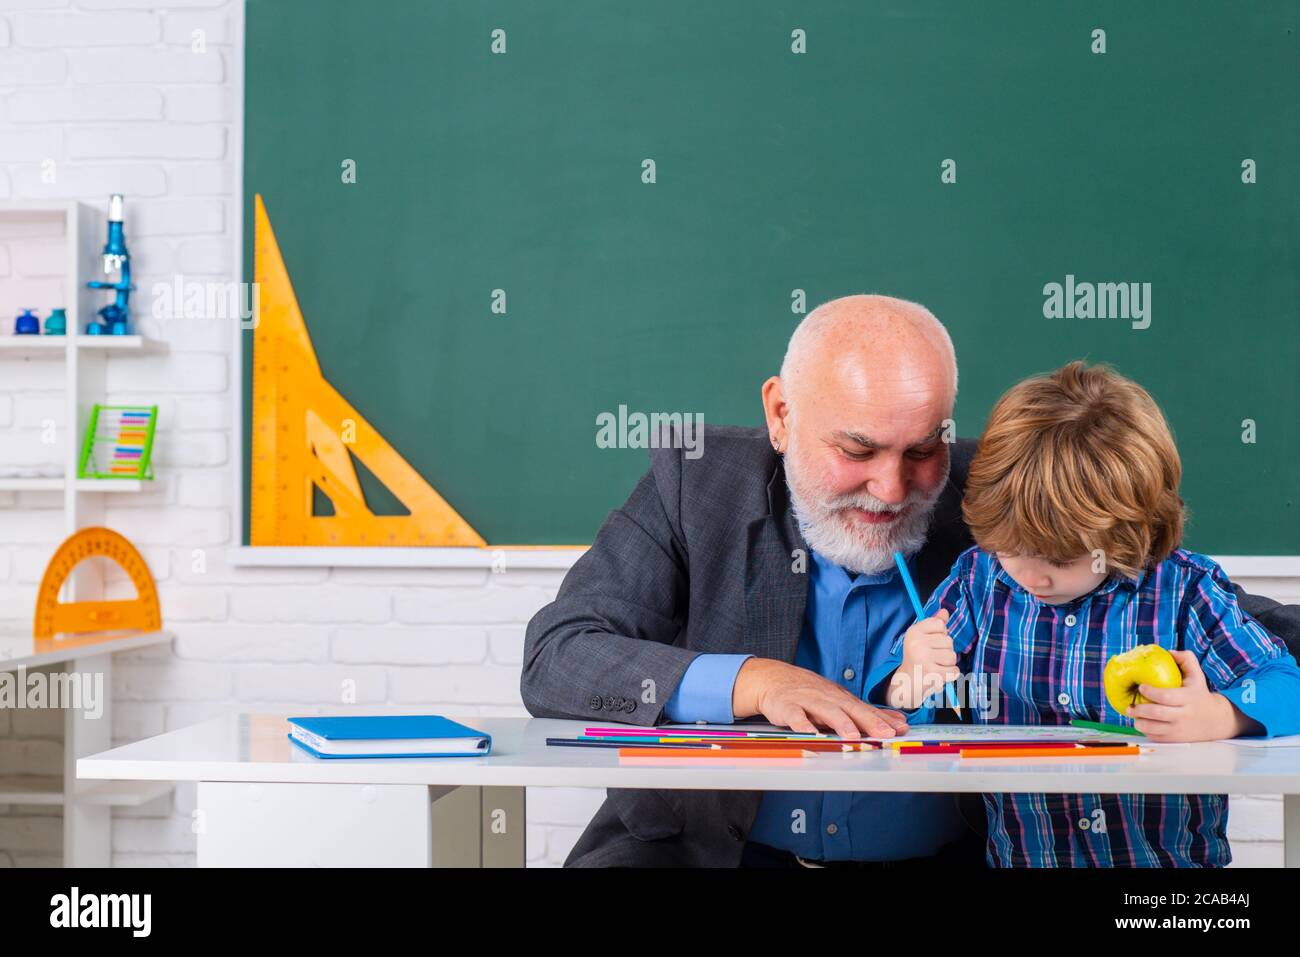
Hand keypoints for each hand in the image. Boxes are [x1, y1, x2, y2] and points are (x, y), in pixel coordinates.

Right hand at [731, 657, 909, 738]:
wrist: (773, 678)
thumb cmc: (810, 693)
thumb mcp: (839, 699)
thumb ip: (866, 712)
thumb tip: (898, 721)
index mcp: (840, 698)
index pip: (865, 709)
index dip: (882, 719)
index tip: (900, 729)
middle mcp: (827, 697)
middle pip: (850, 709)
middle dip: (869, 721)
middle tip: (885, 733)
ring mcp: (807, 700)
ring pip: (826, 710)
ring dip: (840, 722)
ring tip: (852, 736)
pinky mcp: (787, 706)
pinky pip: (795, 715)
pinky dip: (802, 724)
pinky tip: (810, 733)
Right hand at [888, 609, 959, 709]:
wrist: (908, 681)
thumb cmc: (917, 656)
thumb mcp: (922, 637)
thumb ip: (934, 623)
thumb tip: (945, 612)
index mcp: (913, 632)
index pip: (939, 624)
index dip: (940, 633)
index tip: (931, 641)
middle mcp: (916, 644)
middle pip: (948, 640)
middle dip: (945, 649)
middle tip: (932, 656)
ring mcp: (923, 659)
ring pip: (952, 656)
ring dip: (948, 663)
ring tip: (935, 665)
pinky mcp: (931, 674)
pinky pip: (954, 671)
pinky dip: (950, 674)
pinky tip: (939, 674)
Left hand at [1128, 650, 1257, 741]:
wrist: (1215, 720)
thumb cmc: (1199, 694)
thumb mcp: (1197, 675)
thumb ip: (1186, 660)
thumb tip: (1168, 651)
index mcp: (1188, 698)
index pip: (1166, 696)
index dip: (1150, 692)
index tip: (1141, 686)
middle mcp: (1184, 715)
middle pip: (1157, 714)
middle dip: (1139, 710)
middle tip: (1129, 706)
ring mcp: (1180, 730)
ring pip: (1154, 729)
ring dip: (1139, 722)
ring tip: (1133, 715)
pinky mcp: (1176, 740)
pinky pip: (1156, 737)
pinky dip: (1145, 731)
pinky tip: (1141, 723)